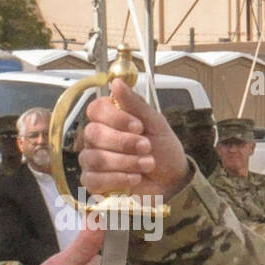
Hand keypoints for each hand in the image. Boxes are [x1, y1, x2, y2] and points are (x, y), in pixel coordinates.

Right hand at [79, 79, 189, 200]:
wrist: (172, 179)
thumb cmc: (163, 149)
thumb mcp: (156, 123)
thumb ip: (135, 104)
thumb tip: (116, 82)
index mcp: (109, 118)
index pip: (96, 109)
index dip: (115, 118)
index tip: (139, 126)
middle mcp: (96, 137)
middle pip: (93, 133)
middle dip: (124, 142)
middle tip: (147, 147)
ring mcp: (92, 160)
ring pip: (94, 158)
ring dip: (125, 162)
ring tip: (146, 164)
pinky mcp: (94, 182)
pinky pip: (93, 180)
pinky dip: (117, 179)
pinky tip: (134, 178)